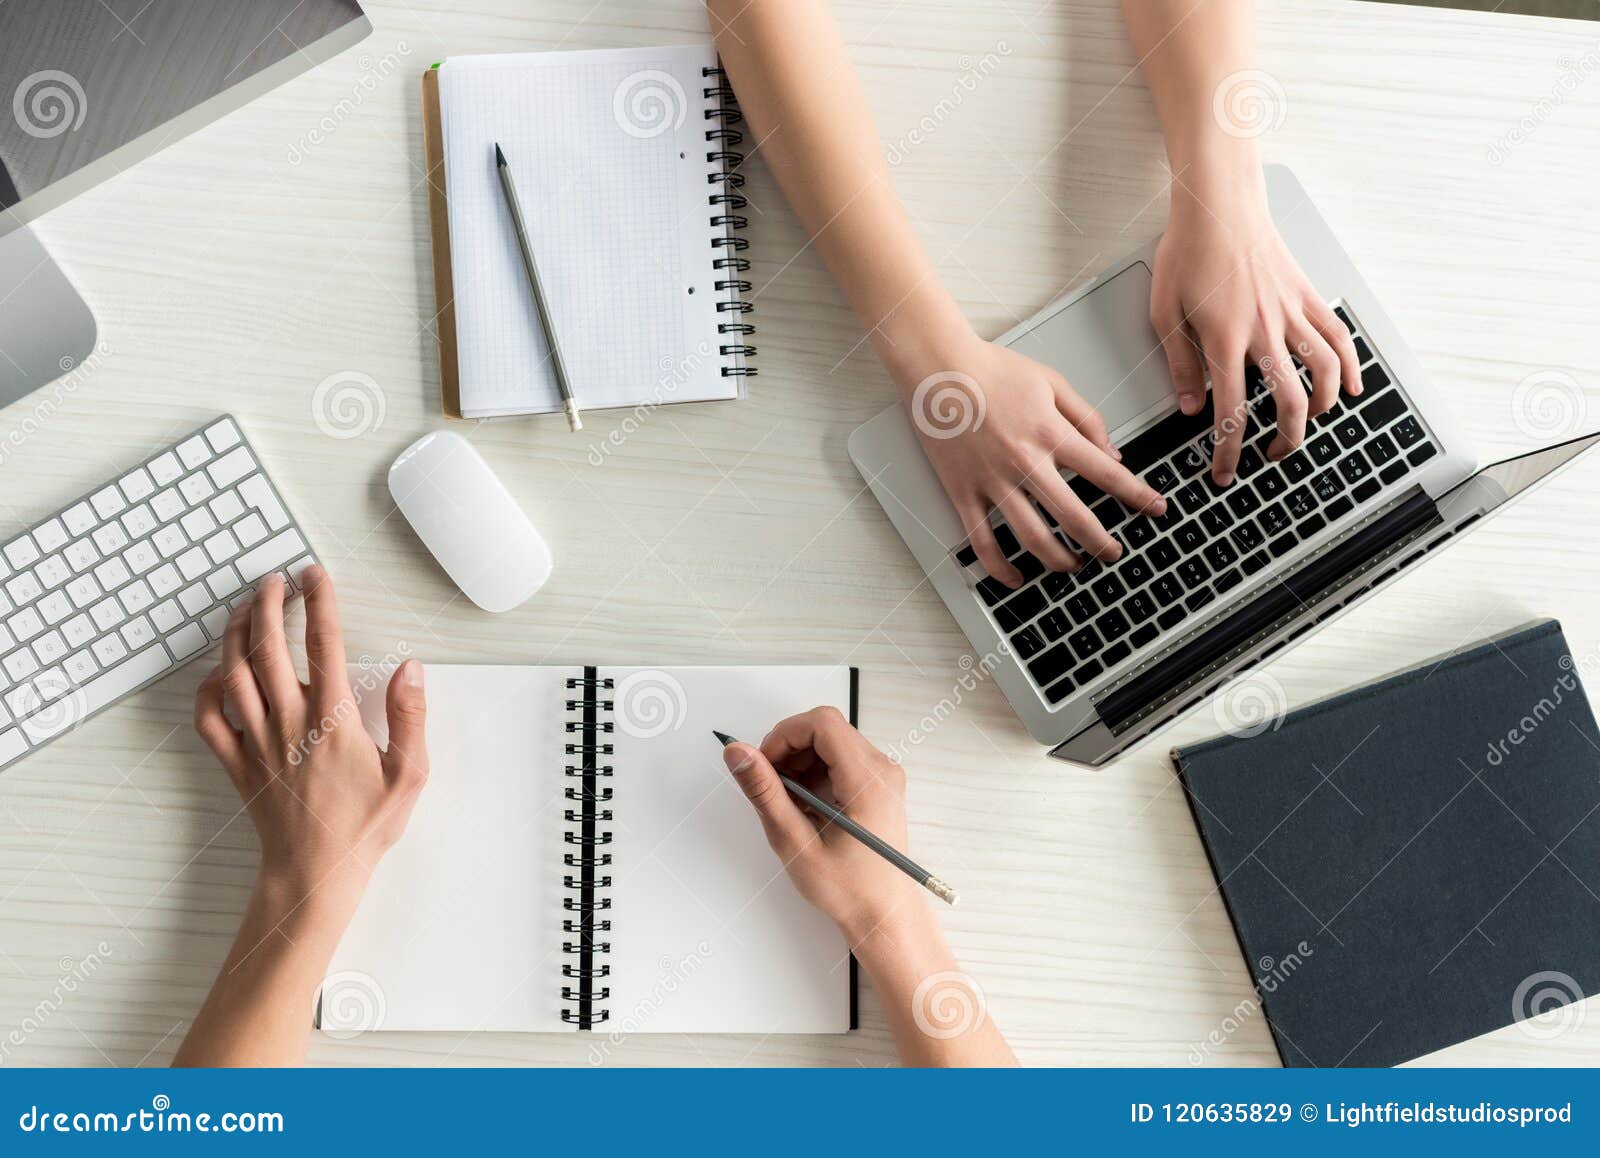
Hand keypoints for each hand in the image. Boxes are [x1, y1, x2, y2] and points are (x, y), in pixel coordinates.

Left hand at [192, 567, 428, 917]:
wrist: (315, 874)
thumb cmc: (363, 828)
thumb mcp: (409, 774)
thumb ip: (411, 717)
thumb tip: (410, 670)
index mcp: (332, 719)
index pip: (324, 643)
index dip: (319, 602)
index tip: (316, 576)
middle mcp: (289, 722)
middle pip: (269, 646)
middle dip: (269, 603)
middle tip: (276, 580)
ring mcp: (257, 742)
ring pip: (235, 672)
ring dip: (237, 633)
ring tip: (246, 608)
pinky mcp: (238, 764)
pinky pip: (209, 719)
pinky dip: (208, 688)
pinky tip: (219, 672)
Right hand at [722, 706, 923, 941]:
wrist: (882, 913)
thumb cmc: (849, 888)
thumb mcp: (795, 841)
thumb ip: (765, 792)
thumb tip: (739, 754)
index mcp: (868, 781)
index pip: (822, 724)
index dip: (784, 735)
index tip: (763, 762)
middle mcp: (882, 771)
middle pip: (826, 729)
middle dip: (789, 749)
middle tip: (771, 785)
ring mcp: (883, 776)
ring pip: (831, 741)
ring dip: (800, 762)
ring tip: (789, 802)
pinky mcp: (877, 784)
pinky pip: (840, 758)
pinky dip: (814, 772)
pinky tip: (805, 805)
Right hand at [889, 330, 1166, 585]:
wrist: (937, 368)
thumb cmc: (991, 370)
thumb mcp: (1052, 382)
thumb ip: (1088, 418)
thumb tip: (1112, 454)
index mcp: (1051, 434)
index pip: (1107, 475)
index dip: (1138, 496)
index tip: (1156, 509)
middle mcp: (1025, 463)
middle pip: (1075, 518)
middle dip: (1102, 543)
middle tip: (1113, 552)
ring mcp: (993, 482)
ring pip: (1033, 538)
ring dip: (1059, 560)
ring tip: (1072, 566)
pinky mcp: (963, 492)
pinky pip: (982, 540)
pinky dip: (999, 567)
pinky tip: (1015, 578)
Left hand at [1150, 172, 1361, 484]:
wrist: (1219, 204)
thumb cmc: (1187, 253)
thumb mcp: (1163, 312)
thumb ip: (1179, 364)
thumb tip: (1191, 408)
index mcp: (1223, 341)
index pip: (1230, 412)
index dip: (1227, 451)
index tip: (1223, 472)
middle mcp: (1264, 331)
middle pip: (1289, 402)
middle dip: (1283, 441)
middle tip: (1269, 457)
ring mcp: (1291, 313)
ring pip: (1323, 373)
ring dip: (1320, 409)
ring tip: (1306, 427)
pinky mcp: (1308, 296)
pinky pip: (1339, 336)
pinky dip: (1349, 366)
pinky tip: (1349, 389)